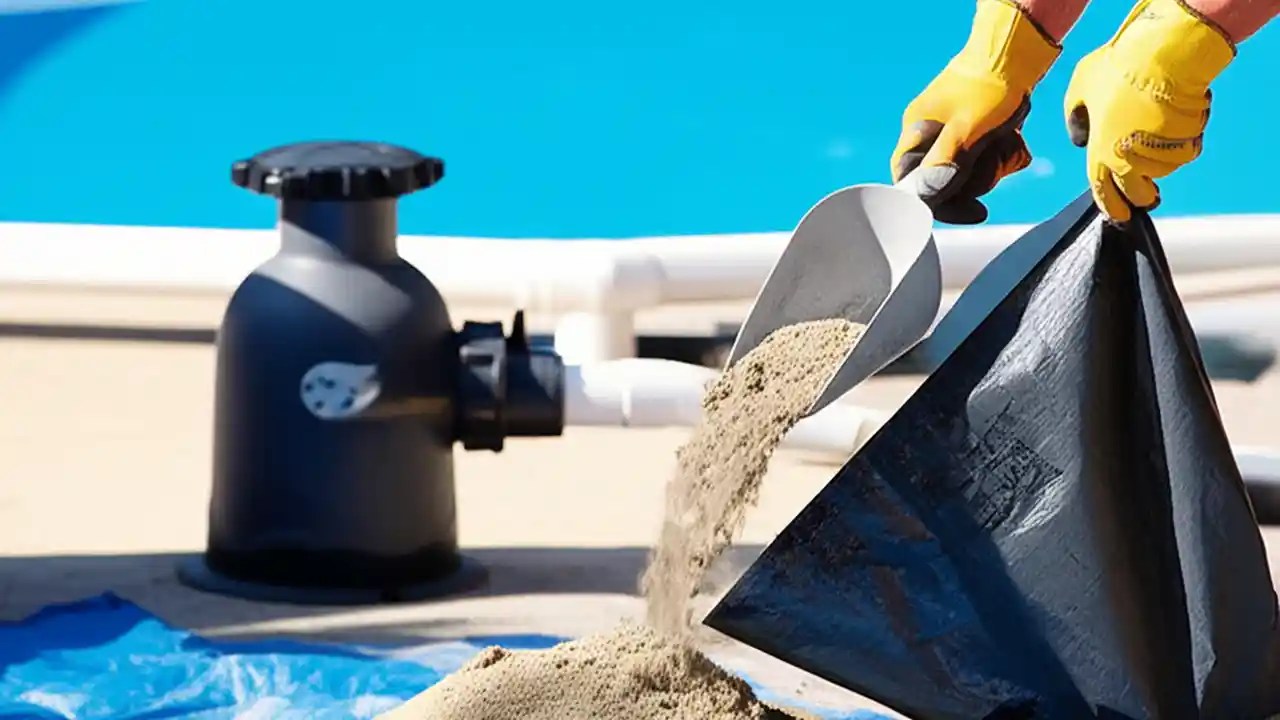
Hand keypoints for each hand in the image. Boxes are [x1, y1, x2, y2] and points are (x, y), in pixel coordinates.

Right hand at [891, 0, 1060, 223]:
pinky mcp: (973, 130)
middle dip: (973, 180)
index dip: (936, 200)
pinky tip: (1013, 143)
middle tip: (996, 166)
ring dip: (991, 167)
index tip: (968, 209)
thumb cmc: (989, 86)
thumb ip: (945, 163)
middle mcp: (929, 134)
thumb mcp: (967, 129)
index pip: (912, 181)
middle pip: (942, 180)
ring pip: (966, 171)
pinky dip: (1000, 156)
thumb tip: (926, 196)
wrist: (1017, 52)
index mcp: (916, 131)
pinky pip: (981, 158)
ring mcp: (952, 132)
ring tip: (1008, 146)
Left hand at [1064, 0, 1235, 222]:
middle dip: (1140, 194)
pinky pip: (1185, 151)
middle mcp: (1129, 160)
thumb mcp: (1080, 86)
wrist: (1162, 55)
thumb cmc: (1117, 67)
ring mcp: (1160, 153)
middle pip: (1138, 191)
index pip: (1103, 191)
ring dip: (1161, 161)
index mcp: (1100, 151)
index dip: (1111, 205)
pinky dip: (1182, 143)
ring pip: (1163, 170)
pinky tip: (1179, 125)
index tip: (1120, 216)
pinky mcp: (1187, 141)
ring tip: (1159, 138)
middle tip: (1145, 192)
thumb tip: (1080, 138)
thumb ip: (1076, 114)